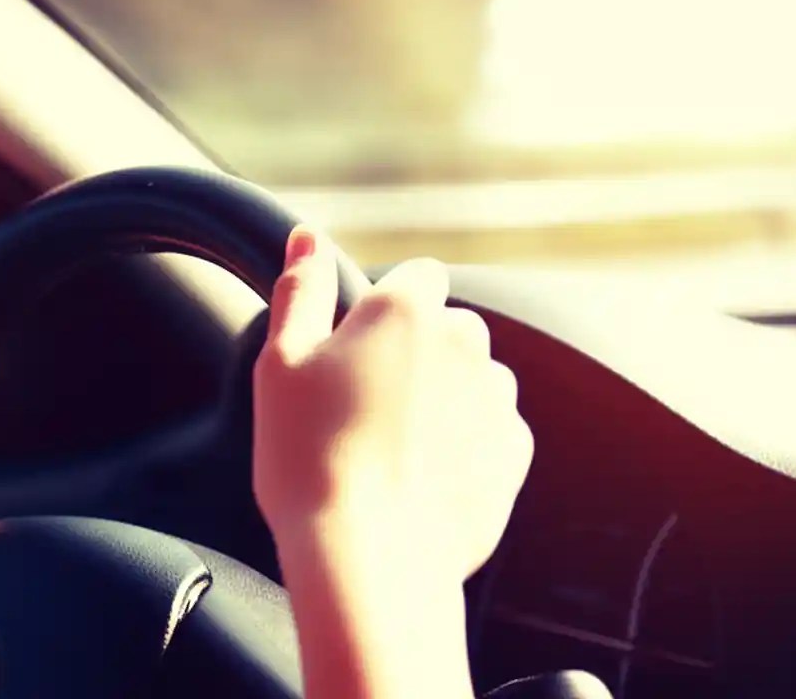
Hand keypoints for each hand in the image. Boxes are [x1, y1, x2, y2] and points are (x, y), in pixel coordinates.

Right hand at [253, 227, 531, 582]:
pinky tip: (422, 477)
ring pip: (475, 379)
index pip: (418, 276)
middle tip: (363, 407)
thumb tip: (307, 236)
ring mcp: (497, 399)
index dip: (386, 308)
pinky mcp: (514, 454)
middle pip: (448, 328)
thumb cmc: (309, 458)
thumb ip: (301, 289)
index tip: (357, 351)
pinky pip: (492, 431)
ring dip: (446, 398)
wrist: (367, 558)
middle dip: (418, 353)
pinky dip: (466, 445)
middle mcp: (465, 343)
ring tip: (393, 449)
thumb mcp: (281, 363)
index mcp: (406, 310)